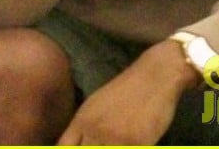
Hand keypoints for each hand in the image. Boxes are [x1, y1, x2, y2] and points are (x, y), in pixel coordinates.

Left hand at [56, 40, 198, 144]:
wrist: (154, 76)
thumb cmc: (126, 89)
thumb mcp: (96, 104)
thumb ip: (84, 126)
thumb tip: (75, 144)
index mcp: (83, 120)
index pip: (64, 147)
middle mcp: (95, 130)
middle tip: (100, 145)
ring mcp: (116, 139)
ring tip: (117, 144)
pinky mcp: (138, 144)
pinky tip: (132, 145)